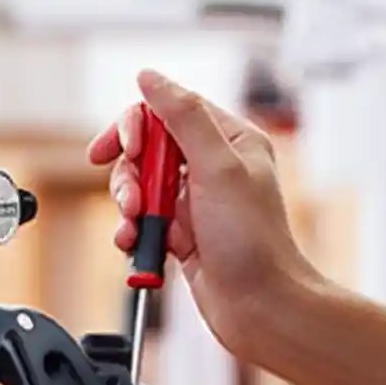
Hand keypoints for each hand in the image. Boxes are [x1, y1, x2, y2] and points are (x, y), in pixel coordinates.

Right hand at [88, 69, 322, 356]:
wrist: (259, 306)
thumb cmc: (253, 244)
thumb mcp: (218, 167)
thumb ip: (183, 116)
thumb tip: (151, 78)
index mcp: (230, 140)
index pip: (168, 110)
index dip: (136, 127)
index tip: (126, 150)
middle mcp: (212, 167)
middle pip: (146, 149)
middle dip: (130, 174)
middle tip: (133, 198)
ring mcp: (195, 201)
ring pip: (139, 186)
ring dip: (129, 207)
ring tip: (136, 227)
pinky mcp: (181, 233)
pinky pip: (142, 220)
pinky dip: (132, 232)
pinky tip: (137, 245)